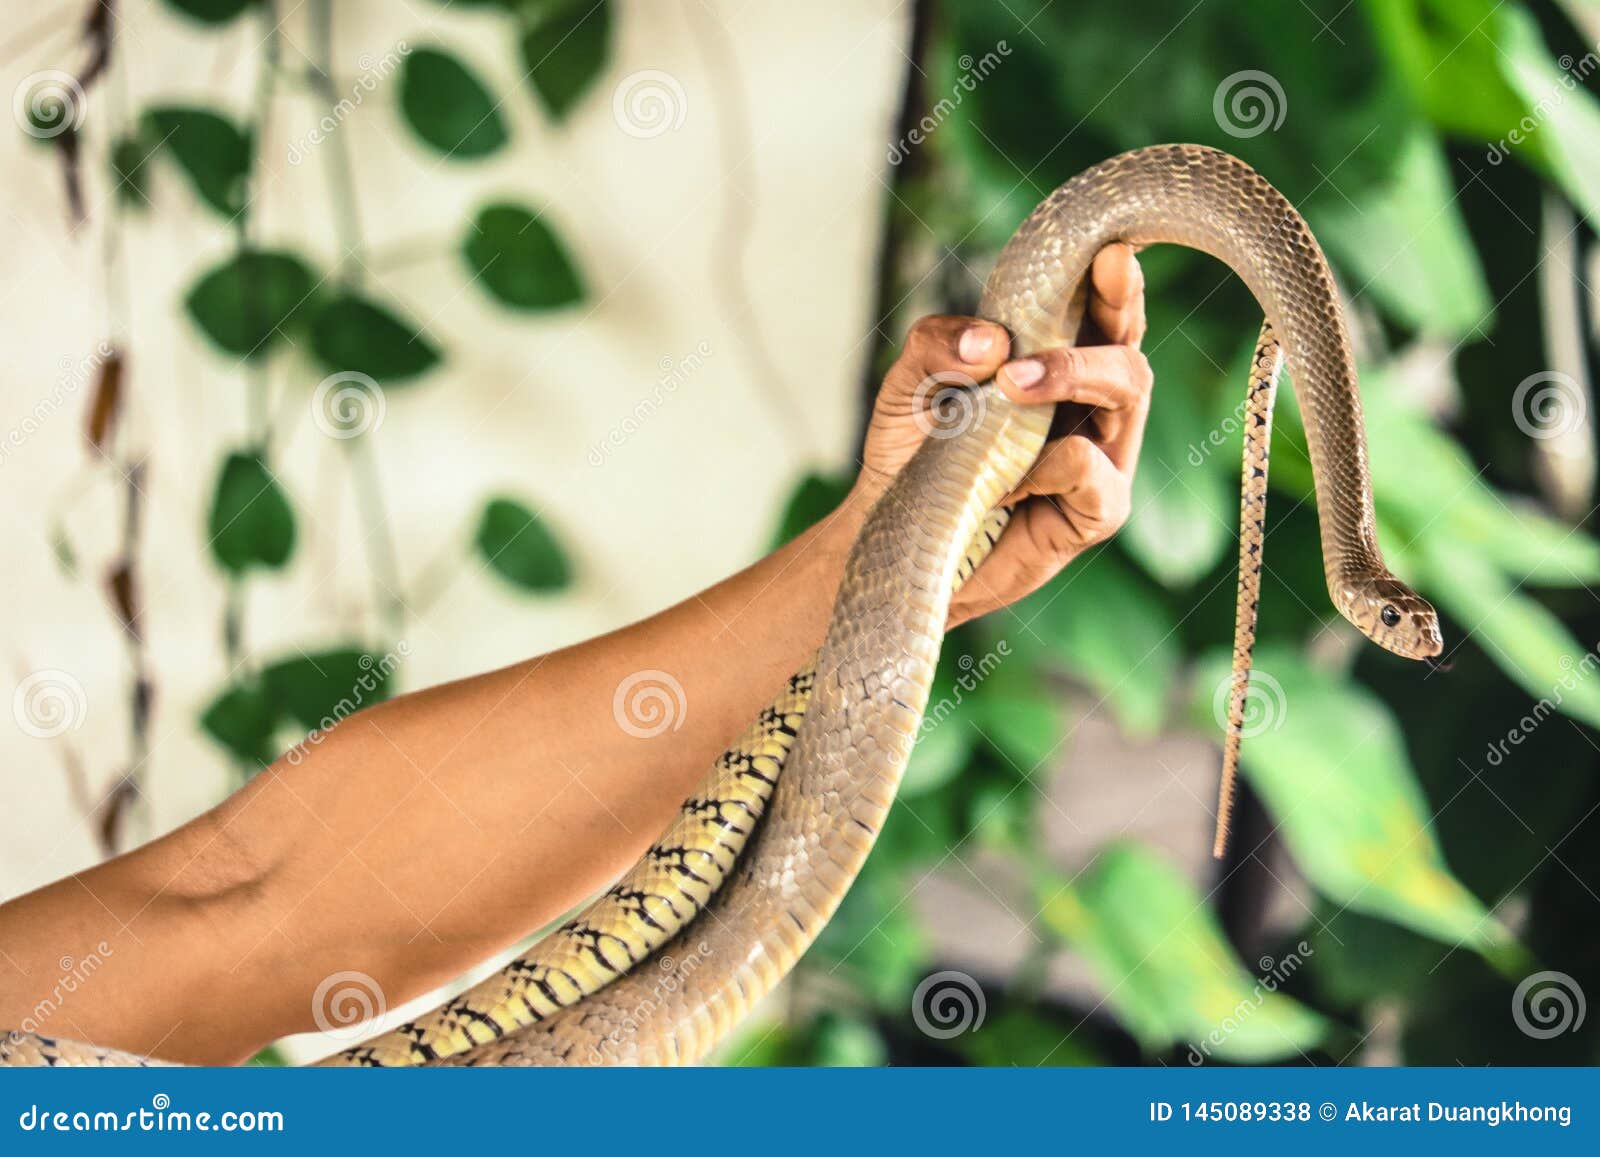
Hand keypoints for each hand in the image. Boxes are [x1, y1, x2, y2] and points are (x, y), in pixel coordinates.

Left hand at [853, 244, 1151, 626]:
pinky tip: (1005, 482)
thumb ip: (937, 344)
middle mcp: (1092, 406)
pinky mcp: (1095, 513)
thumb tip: (991, 340)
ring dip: (1073, 375)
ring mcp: (1102, 458)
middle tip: (1030, 346)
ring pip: (1128, 393)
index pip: (1105, 312)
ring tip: (1011, 386)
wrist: (894, 530)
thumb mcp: (908, 383)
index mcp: (1060, 362)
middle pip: (1129, 350)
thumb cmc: (913, 450)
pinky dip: (1049, 466)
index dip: (1118, 281)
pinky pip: (1094, 472)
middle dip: (1105, 322)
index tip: (1111, 252)